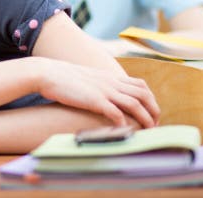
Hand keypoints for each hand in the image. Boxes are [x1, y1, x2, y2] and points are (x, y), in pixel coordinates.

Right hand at [34, 58, 158, 127]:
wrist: (47, 73)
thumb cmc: (62, 77)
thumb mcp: (86, 77)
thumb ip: (98, 84)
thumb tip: (103, 95)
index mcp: (110, 77)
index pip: (141, 85)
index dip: (151, 99)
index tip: (151, 112)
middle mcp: (111, 82)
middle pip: (144, 94)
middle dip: (154, 110)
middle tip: (155, 124)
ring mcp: (104, 91)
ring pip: (135, 104)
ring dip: (145, 119)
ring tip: (148, 131)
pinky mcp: (94, 100)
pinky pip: (116, 112)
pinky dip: (124, 122)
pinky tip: (124, 130)